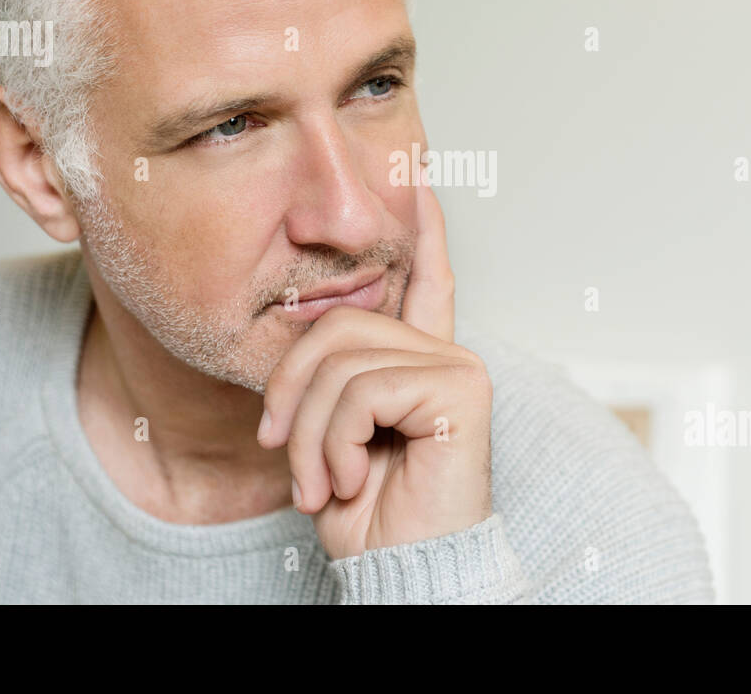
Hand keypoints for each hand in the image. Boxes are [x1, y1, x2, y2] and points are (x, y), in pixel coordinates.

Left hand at [255, 178, 492, 559]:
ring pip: (338, 361)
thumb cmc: (367, 515)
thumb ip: (329, 378)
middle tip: (289, 457)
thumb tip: (302, 327)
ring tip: (325, 483)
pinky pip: (361, 388)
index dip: (422, 230)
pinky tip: (356, 478)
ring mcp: (456, 367)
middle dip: (290, 397)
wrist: (400, 572)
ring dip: (310, 436)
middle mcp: (444, 354)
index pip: (424, 280)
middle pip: (333, 326)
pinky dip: (337, 442)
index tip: (419, 177)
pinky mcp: (461, 388)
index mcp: (418, 362)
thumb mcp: (327, 434)